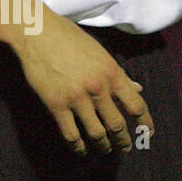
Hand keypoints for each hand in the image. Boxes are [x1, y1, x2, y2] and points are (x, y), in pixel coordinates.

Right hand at [8, 10, 154, 154]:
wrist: (35, 31)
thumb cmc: (67, 37)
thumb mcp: (98, 52)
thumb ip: (118, 74)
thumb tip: (137, 89)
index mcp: (112, 72)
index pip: (137, 106)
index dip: (145, 123)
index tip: (146, 133)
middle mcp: (98, 87)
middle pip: (117, 125)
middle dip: (124, 140)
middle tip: (125, 147)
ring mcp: (76, 97)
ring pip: (96, 133)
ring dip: (103, 145)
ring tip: (104, 149)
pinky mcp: (56, 104)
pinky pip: (71, 134)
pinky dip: (78, 146)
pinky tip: (80, 149)